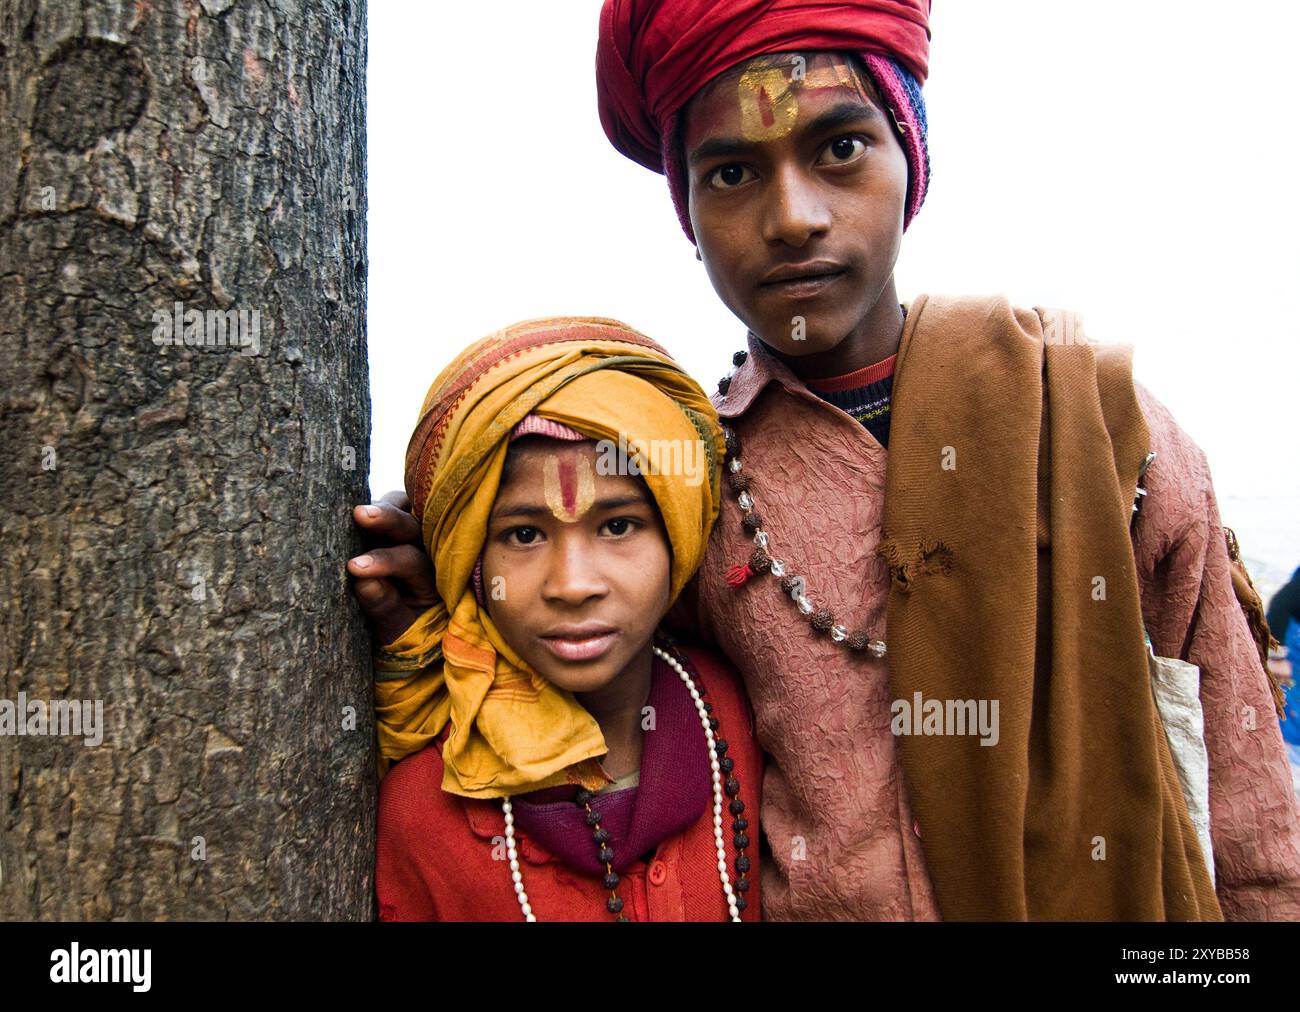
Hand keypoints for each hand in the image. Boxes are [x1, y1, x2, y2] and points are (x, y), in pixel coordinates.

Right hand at [348, 490, 438, 645]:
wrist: (420, 629)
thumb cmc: (407, 631)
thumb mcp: (397, 630)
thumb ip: (384, 606)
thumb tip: (361, 581)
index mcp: (435, 578)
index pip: (412, 562)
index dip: (385, 562)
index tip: (354, 567)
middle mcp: (433, 551)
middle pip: (416, 527)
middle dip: (388, 520)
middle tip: (360, 514)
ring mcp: (423, 533)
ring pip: (411, 508)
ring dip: (386, 506)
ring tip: (360, 508)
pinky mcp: (410, 522)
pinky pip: (404, 504)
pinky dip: (388, 501)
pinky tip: (365, 499)